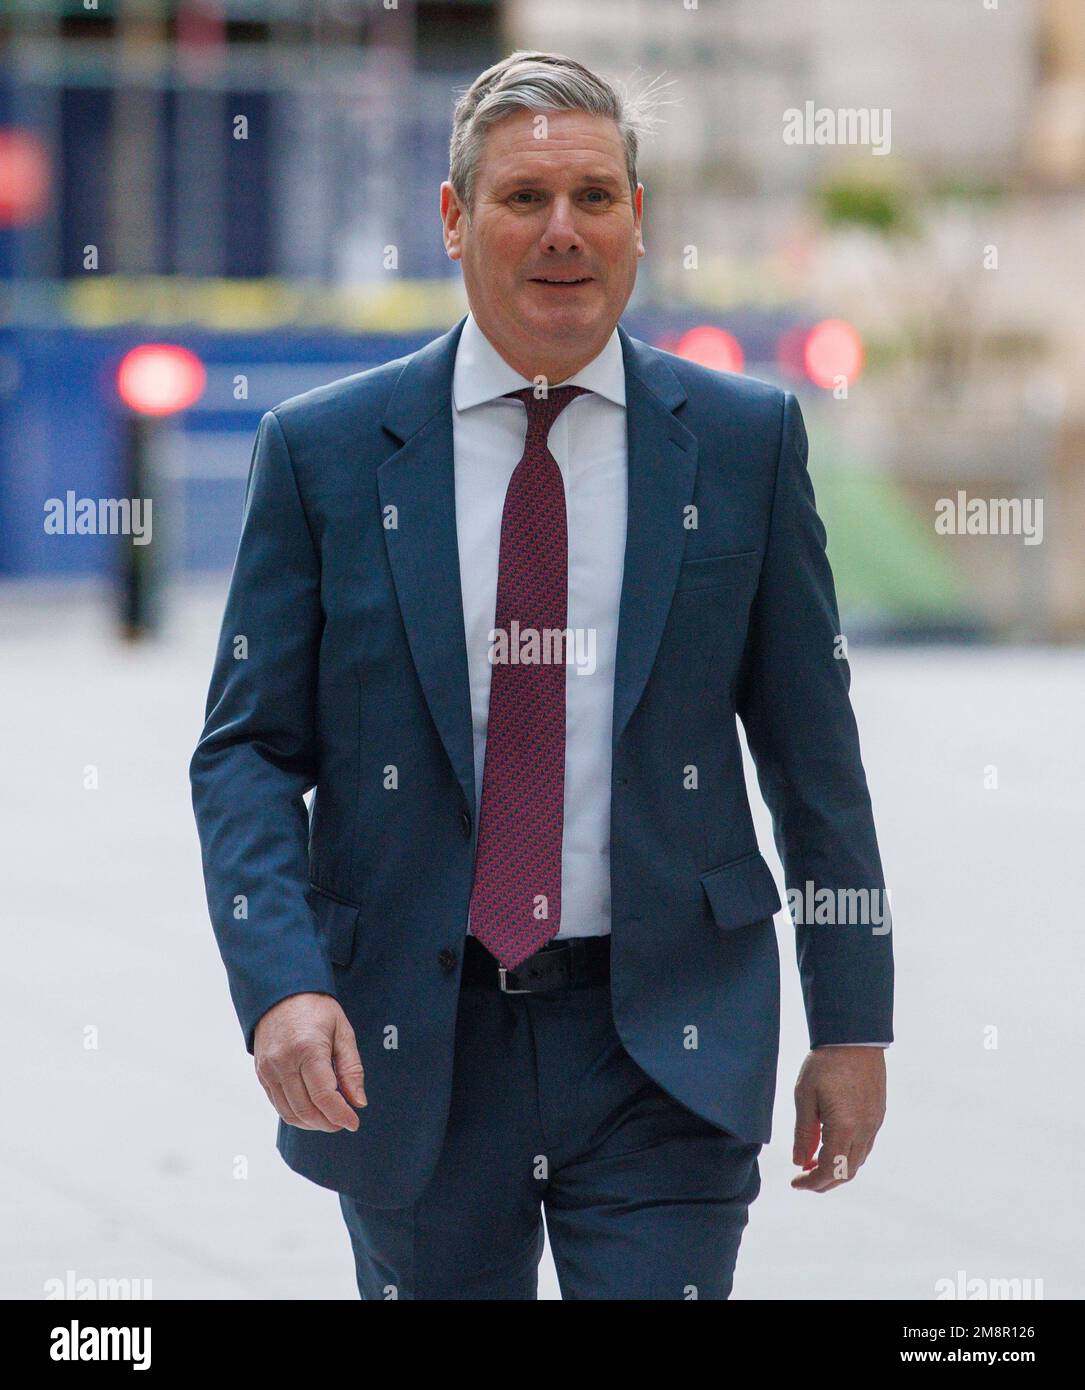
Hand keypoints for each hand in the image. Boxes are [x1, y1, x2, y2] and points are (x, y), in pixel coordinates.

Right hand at [254, 992, 366, 1131]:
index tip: (354, 1123)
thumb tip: (358, 1102)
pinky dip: (296, 1114)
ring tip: (329, 1118)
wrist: (281, 993)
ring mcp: (268, 1069)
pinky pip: (278, 1104)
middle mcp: (283, 1062)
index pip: (323, 1096)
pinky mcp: (261, 1074)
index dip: (340, 1115)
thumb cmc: (316, 1009)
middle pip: (306, 1109)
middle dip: (328, 1122)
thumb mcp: (342, 1032)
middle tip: (343, 1121)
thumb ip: (351, 1069)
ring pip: (290, 1113)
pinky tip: (311, 1110)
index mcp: (307, 1049)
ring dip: (312, 1123)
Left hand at [791, 1047, 884, 1191]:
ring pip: (858, 1162)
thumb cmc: (824, 1064)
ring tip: (813, 1162)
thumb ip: (803, 1133)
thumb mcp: (804, 1096)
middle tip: (802, 1177)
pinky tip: (832, 1146)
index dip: (811, 1182)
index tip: (795, 1182)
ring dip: (837, 1169)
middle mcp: (865, 1131)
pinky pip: (865, 1146)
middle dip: (824, 1181)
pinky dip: (848, 1155)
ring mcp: (875, 1124)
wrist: (853, 1038)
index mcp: (845, 1128)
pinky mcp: (878, 1115)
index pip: (830, 1171)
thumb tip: (799, 1161)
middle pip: (847, 1173)